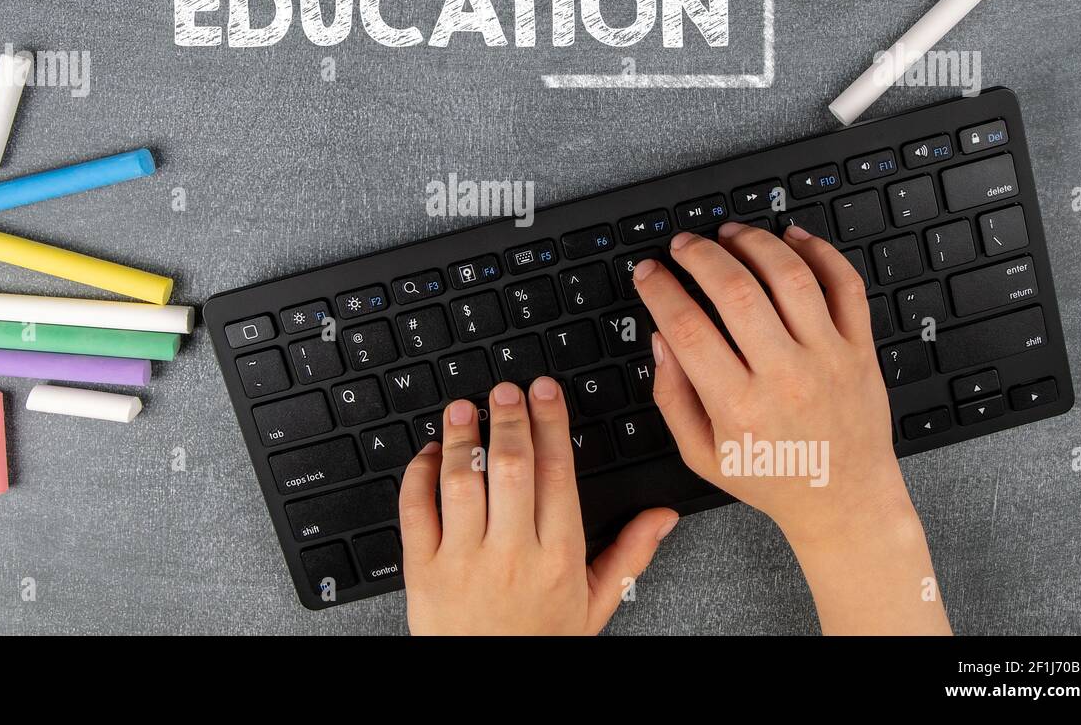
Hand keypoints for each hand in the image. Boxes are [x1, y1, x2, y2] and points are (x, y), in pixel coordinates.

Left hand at [398, 377, 678, 634]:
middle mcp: (512, 554)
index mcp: (559, 557)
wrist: (488, 691)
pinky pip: (417, 511)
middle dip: (509, 418)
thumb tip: (663, 516)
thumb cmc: (539, 644)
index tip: (545, 392)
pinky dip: (419, 475)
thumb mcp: (594, 606)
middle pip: (511, 467)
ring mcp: (464, 561)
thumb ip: (629, 555)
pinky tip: (428, 454)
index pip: (557, 473)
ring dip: (461, 437)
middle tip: (506, 388)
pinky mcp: (424, 571)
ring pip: (462, 481)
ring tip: (463, 408)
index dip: (551, 423)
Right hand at [633, 221, 950, 633]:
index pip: (687, 327)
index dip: (659, 290)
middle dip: (701, 255)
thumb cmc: (771, 477)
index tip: (647, 272)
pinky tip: (792, 238)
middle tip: (684, 244)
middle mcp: (784, 377)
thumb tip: (660, 337)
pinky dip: (820, 252)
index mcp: (738, 406)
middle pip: (736, 292)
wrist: (844, 499)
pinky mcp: (859, 349)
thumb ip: (672, 396)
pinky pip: (845, 286)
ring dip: (755, 243)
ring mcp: (827, 358)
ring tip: (731, 233)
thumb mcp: (700, 453)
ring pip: (790, 278)